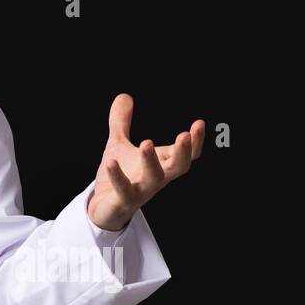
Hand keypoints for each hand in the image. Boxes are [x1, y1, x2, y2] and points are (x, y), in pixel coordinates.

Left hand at [88, 93, 204, 231]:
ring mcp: (142, 190)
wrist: (105, 207)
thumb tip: (124, 96)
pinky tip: (111, 162)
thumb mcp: (119, 144)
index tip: (199, 123)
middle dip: (184, 152)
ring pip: (155, 179)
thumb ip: (121, 122)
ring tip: (146, 143)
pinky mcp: (124, 200)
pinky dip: (118, 177)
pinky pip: (124, 190)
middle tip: (185, 135)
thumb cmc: (120, 175)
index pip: (186, 153)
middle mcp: (157, 177)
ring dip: (152, 161)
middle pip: (179, 167)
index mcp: (162, 163)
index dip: (195, 141)